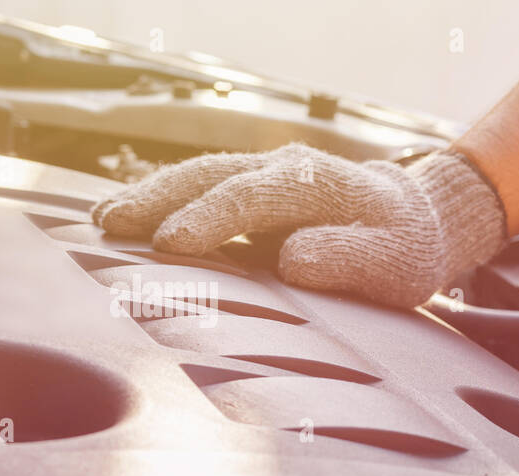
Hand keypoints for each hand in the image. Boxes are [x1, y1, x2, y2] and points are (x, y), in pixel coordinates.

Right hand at [92, 144, 505, 306]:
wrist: (415, 219)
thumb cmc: (404, 248)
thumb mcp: (394, 262)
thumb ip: (348, 258)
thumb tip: (293, 258)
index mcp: (318, 183)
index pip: (253, 197)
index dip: (210, 219)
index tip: (171, 244)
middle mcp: (284, 170)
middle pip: (211, 177)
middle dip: (159, 198)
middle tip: (111, 226)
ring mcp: (264, 178)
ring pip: (198, 179)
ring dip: (149, 197)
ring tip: (102, 223)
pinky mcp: (253, 196)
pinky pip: (201, 194)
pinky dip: (162, 204)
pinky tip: (126, 223)